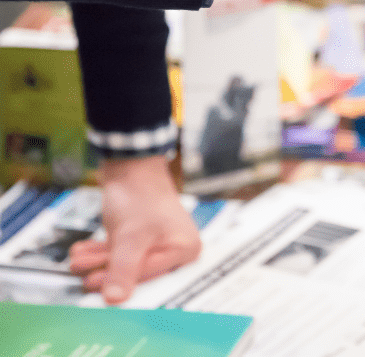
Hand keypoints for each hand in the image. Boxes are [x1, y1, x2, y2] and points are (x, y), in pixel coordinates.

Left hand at [69, 156, 200, 304]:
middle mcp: (175, 247)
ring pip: (124, 262)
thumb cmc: (141, 194)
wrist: (130, 165)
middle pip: (137, 272)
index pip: (152, 277)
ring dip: (99, 261)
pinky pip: (121, 251)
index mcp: (185, 248)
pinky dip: (101, 251)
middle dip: (106, 270)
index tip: (97, 288)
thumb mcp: (131, 237)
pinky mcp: (142, 236)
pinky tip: (84, 251)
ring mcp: (158, 241)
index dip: (123, 283)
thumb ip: (123, 269)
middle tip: (84, 273)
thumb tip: (115, 299)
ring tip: (79, 259)